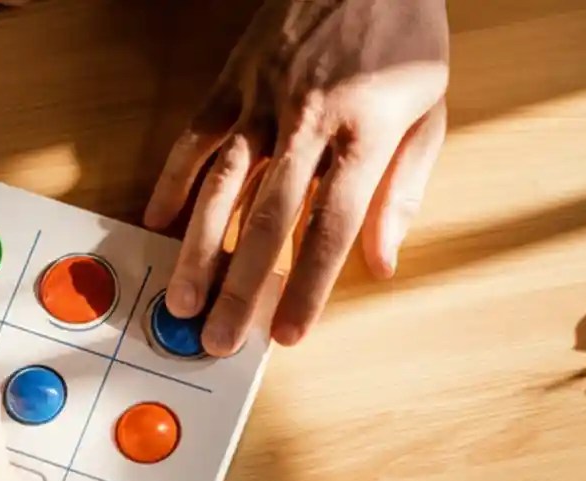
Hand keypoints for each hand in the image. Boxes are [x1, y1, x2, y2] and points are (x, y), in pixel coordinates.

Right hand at [146, 0, 448, 352]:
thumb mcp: (428, 110)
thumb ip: (402, 189)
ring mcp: (261, 101)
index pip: (333, 226)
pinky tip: (156, 225)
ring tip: (181, 299)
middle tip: (218, 338)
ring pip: (222, 187)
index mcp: (365, 133)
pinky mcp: (231, 83)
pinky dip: (173, 183)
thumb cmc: (403, 37)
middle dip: (240, 286)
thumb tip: (381, 263)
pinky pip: (195, 140)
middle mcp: (308, 123)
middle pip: (269, 219)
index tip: (289, 333)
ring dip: (198, 248)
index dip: (308, 285)